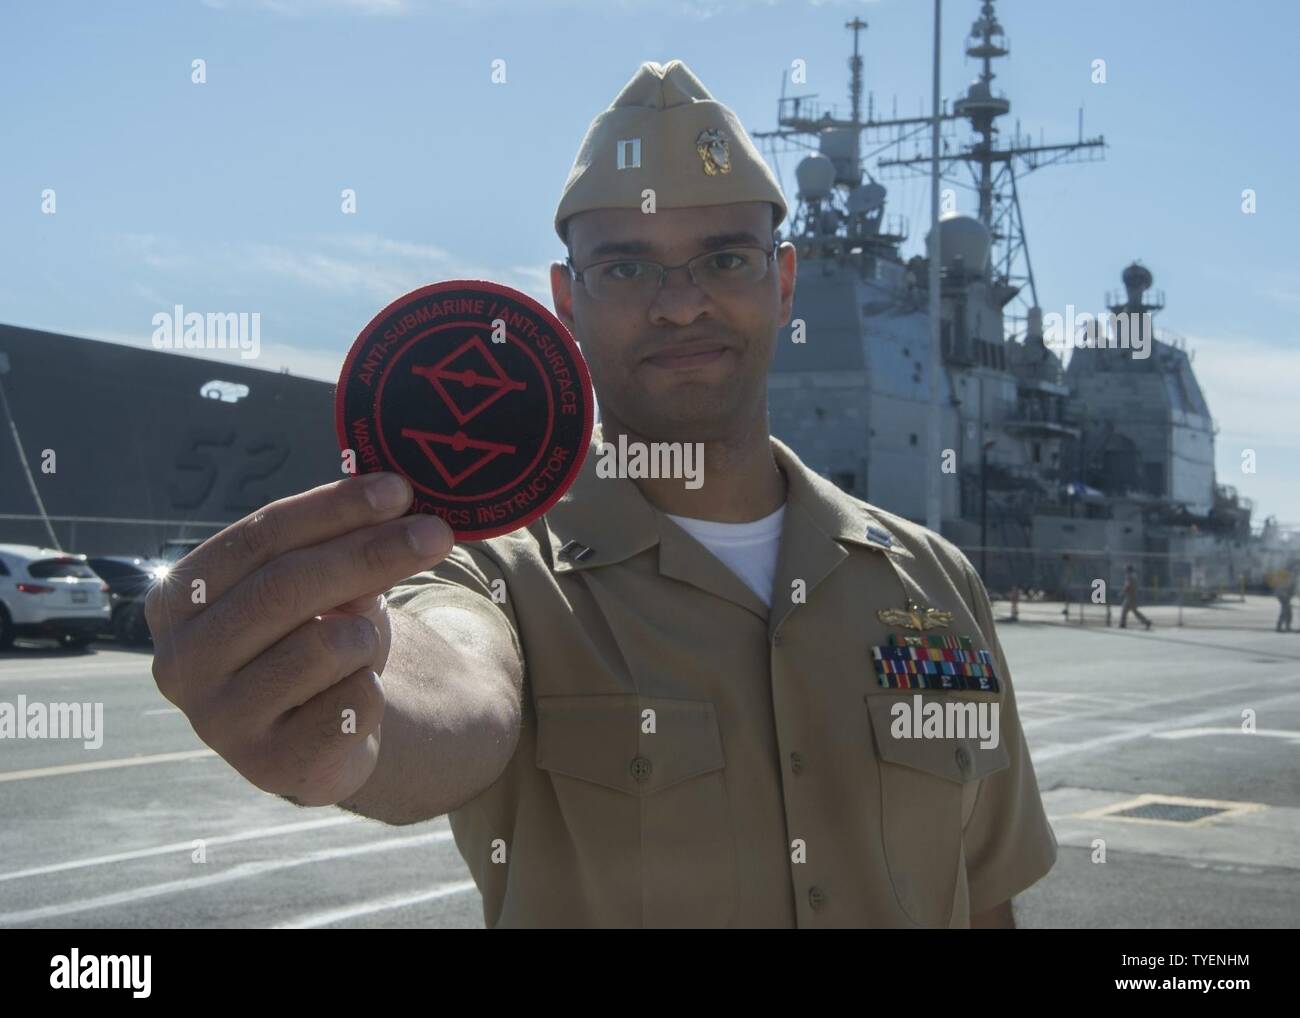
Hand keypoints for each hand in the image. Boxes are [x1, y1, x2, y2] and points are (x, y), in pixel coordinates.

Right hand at [146, 473, 453, 805]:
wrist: (324, 736)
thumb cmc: (315, 638)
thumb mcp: (324, 586)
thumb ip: (343, 551)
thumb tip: (396, 516)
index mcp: (179, 600)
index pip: (259, 537)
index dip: (333, 508)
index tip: (397, 489)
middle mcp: (181, 661)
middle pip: (287, 586)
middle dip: (372, 553)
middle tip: (437, 532)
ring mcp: (218, 721)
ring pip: (326, 645)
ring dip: (368, 634)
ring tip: (364, 645)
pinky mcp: (269, 767)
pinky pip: (353, 702)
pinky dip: (373, 686)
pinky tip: (358, 694)